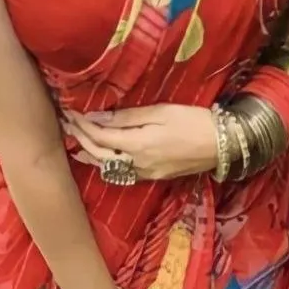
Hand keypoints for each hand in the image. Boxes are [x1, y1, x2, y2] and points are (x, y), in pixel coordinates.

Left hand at [63, 104, 216, 181]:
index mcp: (138, 145)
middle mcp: (137, 164)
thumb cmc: (193, 121)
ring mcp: (144, 173)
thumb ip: (127, 117)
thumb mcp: (160, 112)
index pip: (99, 137)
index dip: (82, 125)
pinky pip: (120, 173)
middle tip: (67, 123)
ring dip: (89, 154)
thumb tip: (97, 117)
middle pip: (99, 154)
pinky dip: (105, 164)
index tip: (70, 111)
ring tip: (75, 141)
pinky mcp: (152, 177)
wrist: (222, 145)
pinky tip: (100, 157)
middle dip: (80, 138)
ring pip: (107, 168)